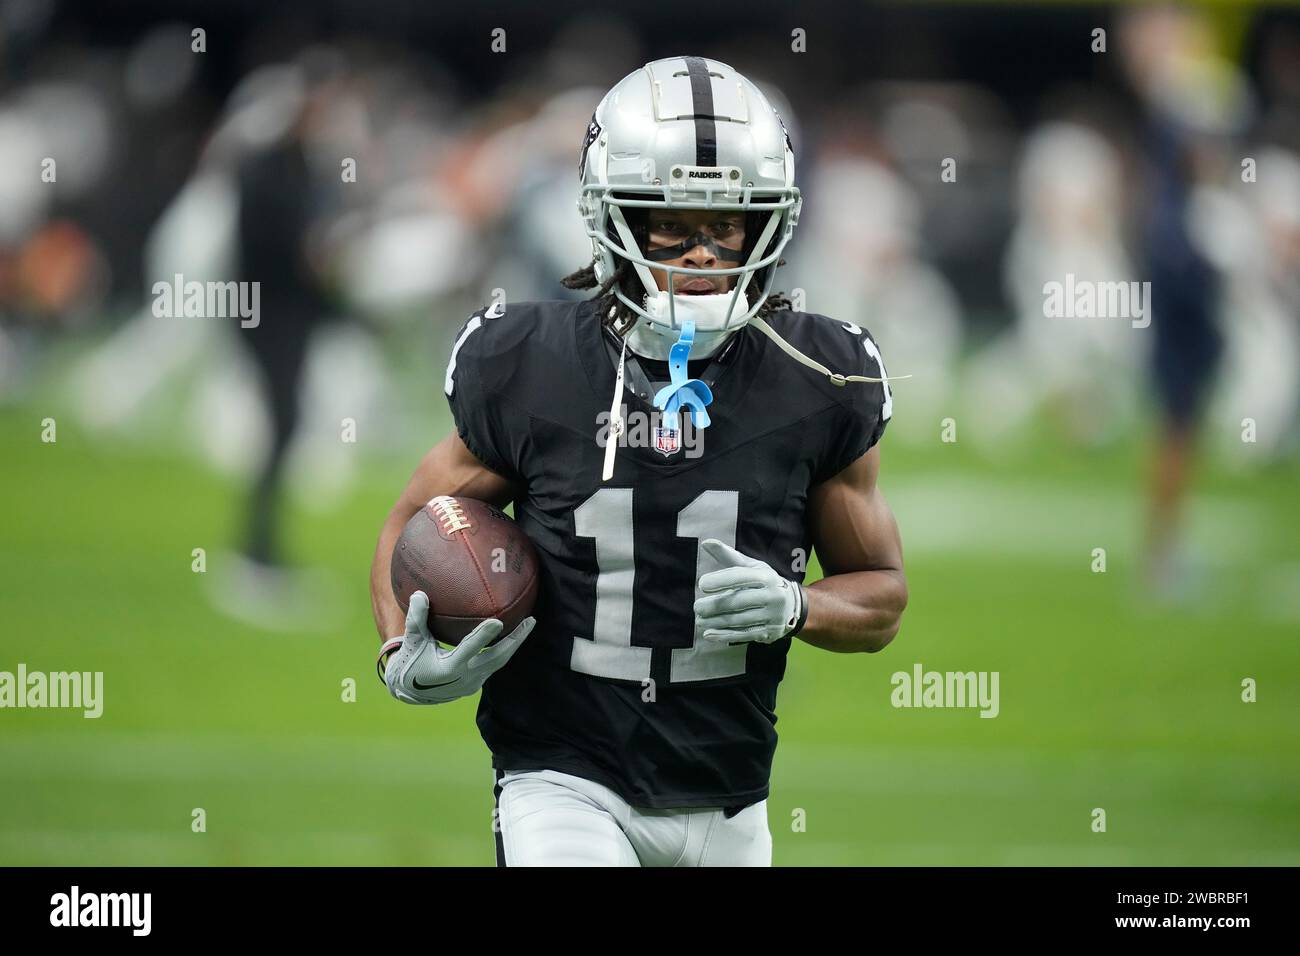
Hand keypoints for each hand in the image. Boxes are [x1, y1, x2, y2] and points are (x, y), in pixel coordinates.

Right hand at [377, 591, 534, 703]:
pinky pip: (494, 664)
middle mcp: (465, 678)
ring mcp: (473, 683)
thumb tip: (419, 594)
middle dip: (515, 639)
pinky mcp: (476, 684)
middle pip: (497, 657)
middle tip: (530, 620)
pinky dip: (504, 649)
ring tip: (528, 623)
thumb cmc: (411, 660)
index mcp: (449, 668)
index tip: (498, 621)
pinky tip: (514, 633)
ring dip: (514, 643)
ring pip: (499, 661)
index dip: (484, 636)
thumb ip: (416, 619)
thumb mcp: (412, 640)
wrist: (411, 692)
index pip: (470, 649)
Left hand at [694, 539, 803, 644]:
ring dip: (716, 621)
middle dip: (715, 605)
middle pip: (739, 601)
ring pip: (739, 620)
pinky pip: (743, 635)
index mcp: (767, 577)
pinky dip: (724, 635)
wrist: (794, 606)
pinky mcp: (769, 632)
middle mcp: (773, 596)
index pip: (742, 577)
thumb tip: (706, 542)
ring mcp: (773, 616)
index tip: (702, 584)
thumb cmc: (765, 583)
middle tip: (696, 607)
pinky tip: (708, 634)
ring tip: (699, 620)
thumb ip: (728, 556)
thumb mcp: (752, 567)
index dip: (721, 580)